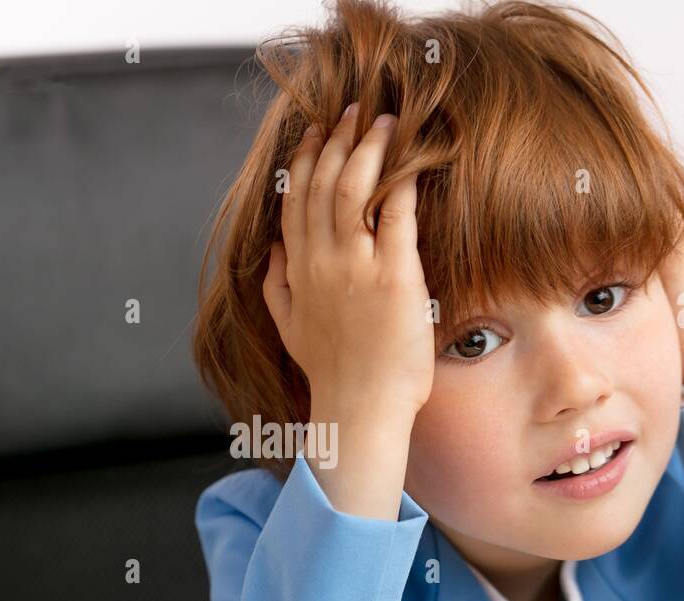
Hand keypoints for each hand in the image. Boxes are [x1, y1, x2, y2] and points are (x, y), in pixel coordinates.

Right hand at [260, 102, 434, 519]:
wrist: (359, 408)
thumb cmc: (331, 372)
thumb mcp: (289, 326)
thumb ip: (278, 284)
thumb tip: (274, 250)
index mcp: (297, 270)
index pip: (294, 201)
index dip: (305, 161)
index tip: (316, 132)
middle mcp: (321, 261)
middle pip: (322, 184)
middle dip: (336, 140)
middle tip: (353, 110)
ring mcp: (356, 266)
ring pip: (353, 188)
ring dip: (367, 149)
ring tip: (381, 122)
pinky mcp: (394, 275)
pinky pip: (395, 215)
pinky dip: (400, 182)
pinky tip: (408, 159)